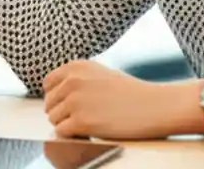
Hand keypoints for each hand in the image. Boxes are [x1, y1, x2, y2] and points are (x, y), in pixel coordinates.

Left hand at [43, 60, 203, 139]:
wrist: (155, 106)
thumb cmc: (132, 93)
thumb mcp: (101, 74)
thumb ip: (78, 79)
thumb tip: (56, 92)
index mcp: (76, 67)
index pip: (48, 84)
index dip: (58, 98)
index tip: (70, 106)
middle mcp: (72, 81)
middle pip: (49, 103)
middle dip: (62, 113)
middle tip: (83, 118)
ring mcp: (75, 101)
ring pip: (53, 119)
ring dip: (67, 125)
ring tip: (89, 125)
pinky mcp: (81, 121)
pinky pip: (61, 133)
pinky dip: (72, 136)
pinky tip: (89, 133)